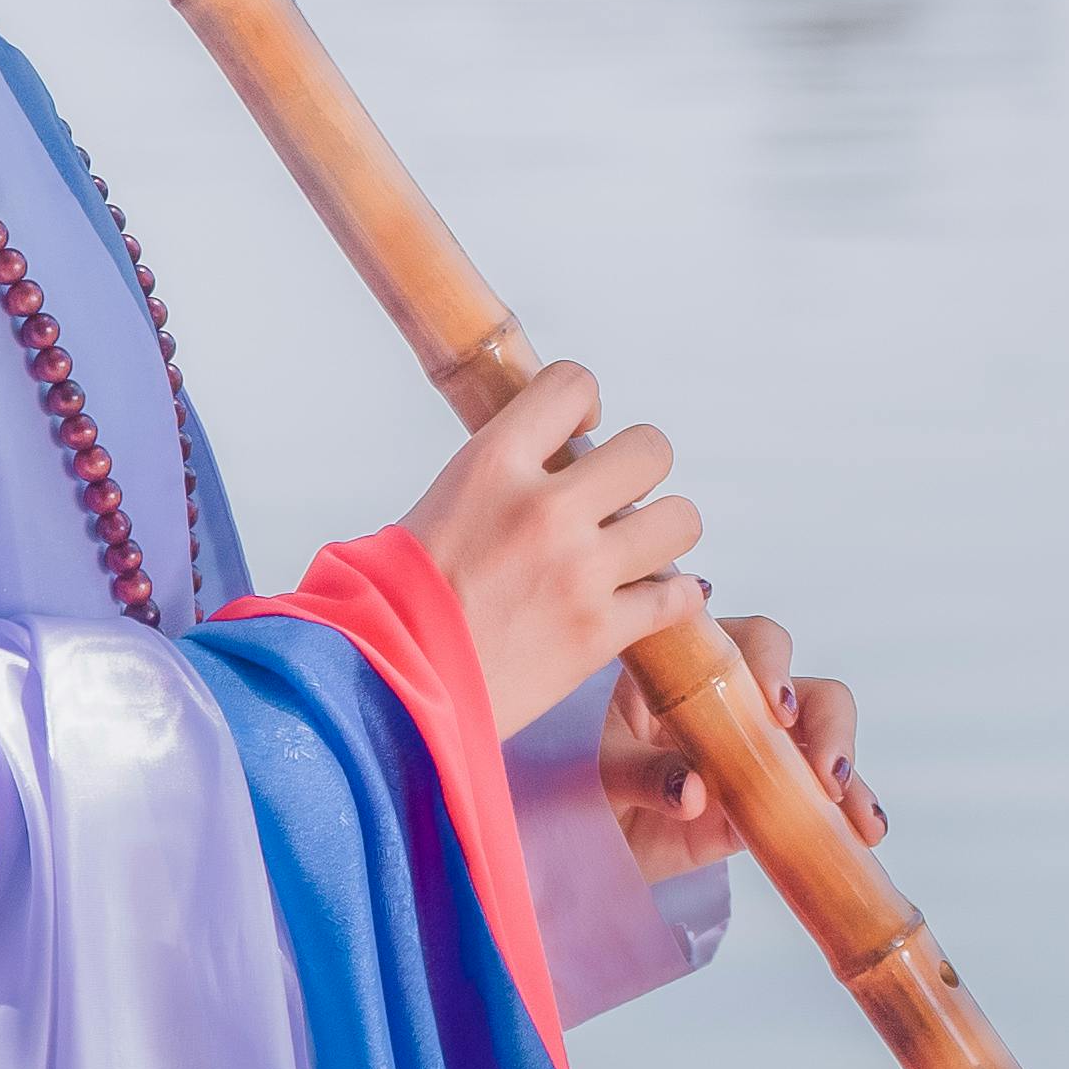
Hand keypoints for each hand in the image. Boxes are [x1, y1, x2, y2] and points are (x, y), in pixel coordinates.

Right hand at [399, 362, 703, 745]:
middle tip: (614, 498)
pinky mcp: (600, 633)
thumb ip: (501, 474)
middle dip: (637, 470)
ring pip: (680, 519)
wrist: (389, 685)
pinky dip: (673, 598)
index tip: (581, 433)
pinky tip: (652, 599)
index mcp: (493, 464)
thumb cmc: (397, 599)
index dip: (586, 403)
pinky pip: (677, 597)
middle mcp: (545, 509)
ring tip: (636, 550)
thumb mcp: (441, 503)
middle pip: (650, 449)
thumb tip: (548, 460)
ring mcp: (580, 572)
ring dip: (662, 532)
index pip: (573, 384)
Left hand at [602, 613, 884, 881]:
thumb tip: (691, 790)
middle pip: (797, 678)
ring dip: (844, 755)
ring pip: (823, 726)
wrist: (587, 844)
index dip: (768, 661)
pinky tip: (868, 828)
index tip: (775, 702)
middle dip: (818, 715)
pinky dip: (854, 805)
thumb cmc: (581, 786)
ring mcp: (759, 743)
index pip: (740, 639)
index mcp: (685, 668)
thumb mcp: (597, 776)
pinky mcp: (776, 793)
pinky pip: (825, 792)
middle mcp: (731, 696)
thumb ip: (640, 774)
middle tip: (819, 763)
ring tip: (844, 798)